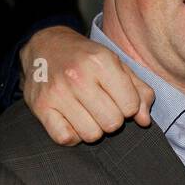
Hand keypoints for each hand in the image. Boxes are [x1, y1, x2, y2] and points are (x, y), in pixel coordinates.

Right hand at [20, 26, 154, 144]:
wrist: (44, 46)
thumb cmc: (86, 59)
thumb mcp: (117, 65)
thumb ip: (138, 92)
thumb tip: (144, 121)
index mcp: (101, 61)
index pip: (130, 106)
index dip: (128, 106)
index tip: (117, 98)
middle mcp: (78, 76)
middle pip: (112, 123)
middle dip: (111, 118)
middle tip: (101, 106)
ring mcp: (57, 92)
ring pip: (91, 135)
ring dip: (92, 128)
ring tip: (86, 112)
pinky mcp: (41, 106)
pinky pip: (66, 138)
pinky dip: (71, 134)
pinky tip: (71, 119)